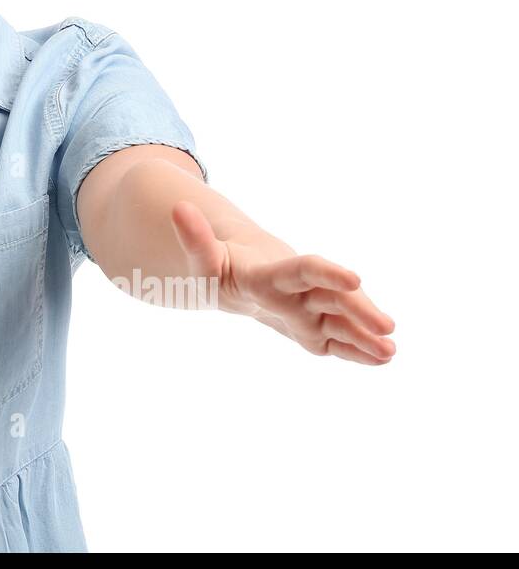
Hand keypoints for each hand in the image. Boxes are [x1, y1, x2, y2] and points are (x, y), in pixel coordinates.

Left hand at [170, 199, 396, 365]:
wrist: (242, 276)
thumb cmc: (220, 268)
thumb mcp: (202, 259)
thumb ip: (195, 239)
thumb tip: (178, 208)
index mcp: (273, 274)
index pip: (305, 270)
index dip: (328, 273)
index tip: (355, 278)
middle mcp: (299, 292)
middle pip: (333, 298)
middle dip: (359, 311)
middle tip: (387, 327)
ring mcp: (309, 312)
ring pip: (341, 323)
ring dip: (365, 337)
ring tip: (391, 353)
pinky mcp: (313, 332)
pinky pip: (336, 343)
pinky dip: (356, 351)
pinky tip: (381, 360)